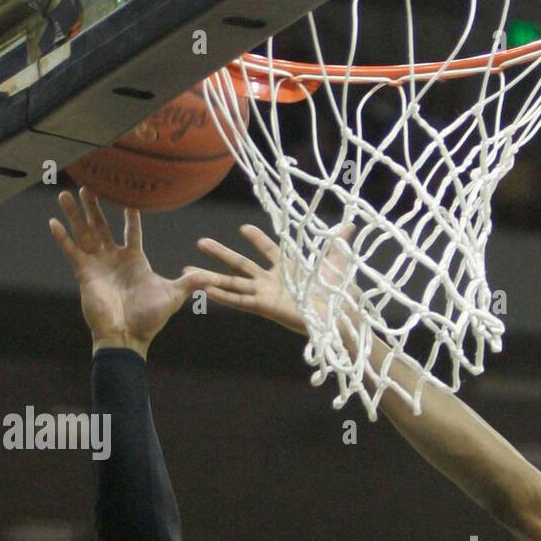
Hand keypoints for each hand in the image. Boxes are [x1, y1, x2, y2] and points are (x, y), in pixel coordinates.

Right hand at [49, 189, 192, 356]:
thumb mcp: (174, 296)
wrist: (128, 336)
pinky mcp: (85, 274)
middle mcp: (114, 258)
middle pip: (102, 225)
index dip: (131, 215)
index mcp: (135, 260)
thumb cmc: (150, 319)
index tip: (128, 197)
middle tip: (89, 184)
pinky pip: (71, 252)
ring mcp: (98, 265)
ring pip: (84, 232)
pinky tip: (53, 221)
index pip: (132, 231)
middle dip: (95, 206)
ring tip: (67, 193)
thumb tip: (213, 275)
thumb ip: (190, 282)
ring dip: (75, 214)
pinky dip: (62, 238)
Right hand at [185, 223, 357, 337]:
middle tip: (201, 242)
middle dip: (222, 254)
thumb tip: (351, 224)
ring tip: (188, 270)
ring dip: (212, 276)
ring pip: (234, 283)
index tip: (244, 228)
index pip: (269, 249)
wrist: (341, 316)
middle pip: (241, 264)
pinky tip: (205, 291)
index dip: (258, 239)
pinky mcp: (265, 307)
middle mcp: (273, 281)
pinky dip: (223, 296)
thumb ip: (339, 243)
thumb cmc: (339, 293)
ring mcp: (266, 294)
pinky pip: (240, 300)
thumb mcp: (336, 262)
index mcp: (288, 268)